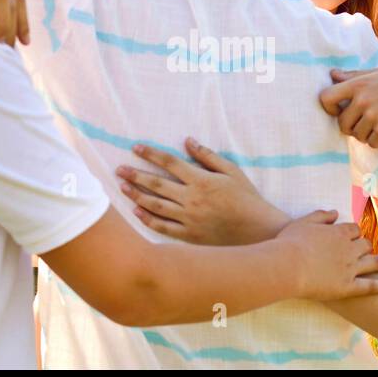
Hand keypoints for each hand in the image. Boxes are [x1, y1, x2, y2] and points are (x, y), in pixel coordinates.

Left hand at [116, 138, 286, 244]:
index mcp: (202, 180)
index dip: (151, 154)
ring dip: (137, 195)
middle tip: (119, 169)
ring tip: (122, 187)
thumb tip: (188, 141)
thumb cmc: (247, 198)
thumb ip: (208, 156)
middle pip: (157, 184)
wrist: (258, 231)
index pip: (170, 163)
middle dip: (135, 175)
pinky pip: (163, 227)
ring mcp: (189, 219)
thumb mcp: (232, 171)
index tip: (136, 148)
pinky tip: (136, 211)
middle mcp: (192, 199)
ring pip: (156, 205)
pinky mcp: (190, 235)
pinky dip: (148, 219)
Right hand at [276, 210, 377, 300]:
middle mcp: (349, 249)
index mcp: (339, 233)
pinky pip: (371, 286)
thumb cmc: (289, 243)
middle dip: (367, 246)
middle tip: (368, 250)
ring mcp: (351, 268)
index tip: (354, 236)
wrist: (287, 266)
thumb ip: (321, 216)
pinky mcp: (348, 287)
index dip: (355, 233)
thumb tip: (336, 212)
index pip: (354, 230)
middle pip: (365, 245)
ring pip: (374, 263)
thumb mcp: (304, 222)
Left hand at [318, 68, 377, 146]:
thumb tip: (332, 75)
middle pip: (341, 123)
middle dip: (350, 126)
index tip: (339, 110)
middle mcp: (364, 100)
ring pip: (357, 135)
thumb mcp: (377, 73)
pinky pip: (371, 143)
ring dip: (365, 134)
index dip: (329, 108)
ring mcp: (375, 116)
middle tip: (364, 121)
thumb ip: (353, 76)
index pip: (326, 98)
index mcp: (359, 84)